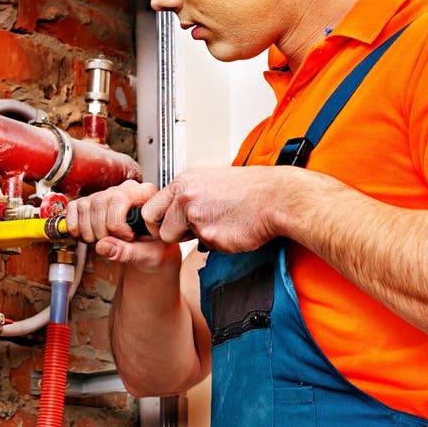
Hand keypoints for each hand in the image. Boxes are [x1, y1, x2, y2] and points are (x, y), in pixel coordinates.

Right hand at [66, 180, 176, 268]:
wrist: (151, 251)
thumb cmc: (156, 248)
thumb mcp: (151, 254)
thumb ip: (129, 252)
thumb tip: (104, 246)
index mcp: (145, 195)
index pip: (120, 199)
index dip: (117, 224)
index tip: (126, 239)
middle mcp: (125, 190)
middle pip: (99, 203)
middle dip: (102, 230)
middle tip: (112, 243)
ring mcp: (107, 195)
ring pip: (86, 206)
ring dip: (88, 231)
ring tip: (101, 241)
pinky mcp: (92, 203)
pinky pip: (74, 208)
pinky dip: (76, 226)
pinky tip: (88, 236)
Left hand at [142, 166, 293, 252]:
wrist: (276, 197)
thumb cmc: (251, 190)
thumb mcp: (211, 181)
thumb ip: (189, 195)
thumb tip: (175, 211)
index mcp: (184, 181)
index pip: (151, 206)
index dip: (158, 220)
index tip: (167, 225)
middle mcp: (185, 195)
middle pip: (153, 223)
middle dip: (166, 232)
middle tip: (185, 232)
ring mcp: (195, 215)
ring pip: (176, 238)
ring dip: (192, 237)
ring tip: (216, 224)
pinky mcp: (208, 233)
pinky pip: (202, 246)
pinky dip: (215, 243)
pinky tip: (230, 229)